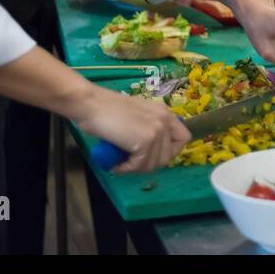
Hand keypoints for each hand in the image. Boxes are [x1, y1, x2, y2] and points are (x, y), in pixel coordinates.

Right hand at [73, 86, 189, 173]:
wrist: (91, 104)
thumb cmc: (106, 111)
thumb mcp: (136, 117)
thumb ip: (149, 128)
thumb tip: (153, 152)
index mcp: (165, 112)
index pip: (183, 138)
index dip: (169, 152)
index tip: (150, 156)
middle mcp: (165, 119)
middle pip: (168, 156)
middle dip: (148, 164)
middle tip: (131, 162)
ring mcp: (157, 130)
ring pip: (153, 164)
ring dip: (135, 168)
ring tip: (121, 161)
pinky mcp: (146, 140)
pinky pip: (140, 165)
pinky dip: (126, 168)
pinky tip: (116, 163)